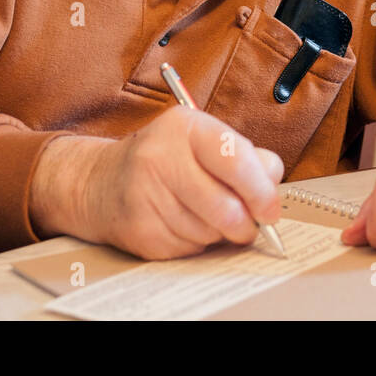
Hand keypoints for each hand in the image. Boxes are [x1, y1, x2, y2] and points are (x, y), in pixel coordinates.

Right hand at [71, 106, 284, 259]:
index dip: (261, 190)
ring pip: (210, 232)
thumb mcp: (202, 141)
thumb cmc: (166, 160)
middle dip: (247, 224)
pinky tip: (183, 224)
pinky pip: (189, 248)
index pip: (235, 159)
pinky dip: (197, 243)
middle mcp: (160, 157)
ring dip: (220, 233)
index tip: (271, 209)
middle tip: (251, 225)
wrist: (103, 182)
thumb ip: (244, 157)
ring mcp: (146, 195)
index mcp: (185, 127)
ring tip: (207, 216)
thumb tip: (272, 187)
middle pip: (225, 207)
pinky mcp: (140, 230)